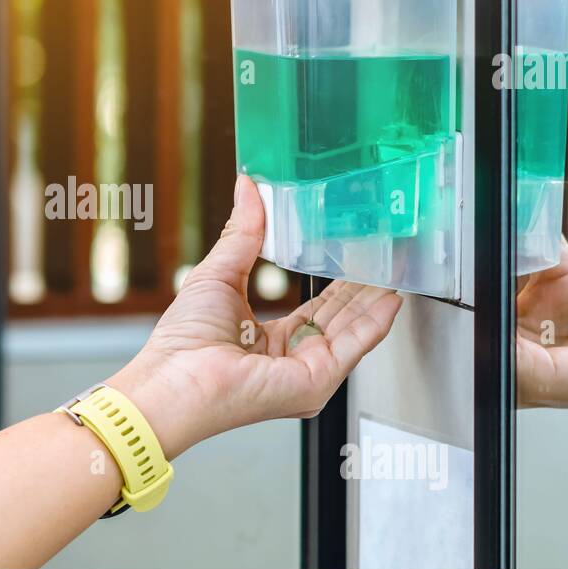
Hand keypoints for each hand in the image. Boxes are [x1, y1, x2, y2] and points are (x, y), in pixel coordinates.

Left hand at [108, 174, 403, 458]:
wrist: (175, 378)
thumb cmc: (183, 343)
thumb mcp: (218, 274)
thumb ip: (243, 233)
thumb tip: (248, 188)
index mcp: (267, 345)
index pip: (313, 313)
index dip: (334, 285)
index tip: (351, 257)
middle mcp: (292, 363)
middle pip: (338, 321)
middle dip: (361, 289)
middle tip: (380, 257)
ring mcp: (307, 375)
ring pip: (352, 331)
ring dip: (374, 300)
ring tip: (393, 268)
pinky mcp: (316, 381)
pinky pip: (354, 347)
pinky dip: (375, 322)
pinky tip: (392, 298)